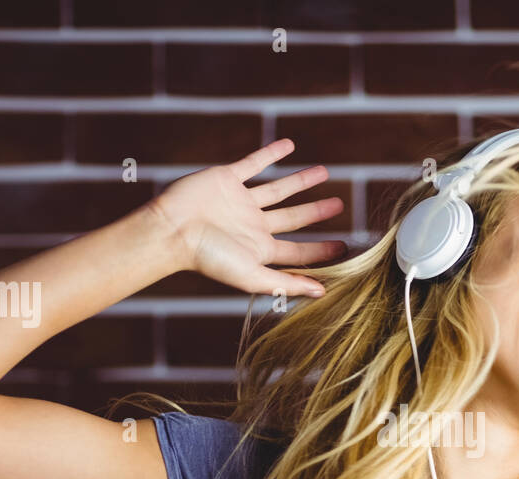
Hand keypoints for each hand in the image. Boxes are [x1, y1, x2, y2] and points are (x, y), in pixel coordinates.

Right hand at [147, 138, 346, 296]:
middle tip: (340, 204)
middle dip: (316, 212)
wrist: (173, 229)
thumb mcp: (253, 276)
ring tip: (324, 172)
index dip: (322, 250)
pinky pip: (254, 163)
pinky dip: (271, 153)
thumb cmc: (209, 258)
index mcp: (260, 250)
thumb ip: (287, 284)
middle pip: (293, 218)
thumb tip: (323, 293)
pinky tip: (289, 145)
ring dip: (301, 180)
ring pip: (279, 189)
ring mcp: (241, 201)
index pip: (298, 250)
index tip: (345, 247)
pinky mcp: (228, 178)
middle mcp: (253, 225)